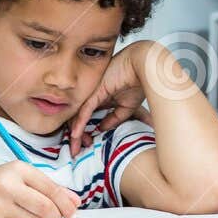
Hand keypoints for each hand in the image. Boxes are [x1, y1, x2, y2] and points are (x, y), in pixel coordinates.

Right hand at [0, 161, 81, 217]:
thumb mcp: (24, 178)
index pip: (51, 189)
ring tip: (28, 214)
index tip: (73, 213)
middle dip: (56, 217)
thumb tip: (75, 202)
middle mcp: (7, 185)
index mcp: (18, 169)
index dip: (66, 204)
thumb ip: (50, 188)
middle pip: (45, 208)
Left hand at [68, 40, 160, 154]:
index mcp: (102, 98)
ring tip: (74, 149)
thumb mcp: (127, 107)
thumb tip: (102, 128)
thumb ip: (114, 118)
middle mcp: (94, 96)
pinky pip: (84, 111)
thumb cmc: (138, 81)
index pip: (88, 117)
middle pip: (79, 118)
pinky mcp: (95, 93)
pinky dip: (79, 124)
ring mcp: (93, 94)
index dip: (85, 132)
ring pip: (78, 116)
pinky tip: (75, 135)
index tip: (87, 145)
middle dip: (77, 136)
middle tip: (77, 151)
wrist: (142, 66)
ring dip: (75, 134)